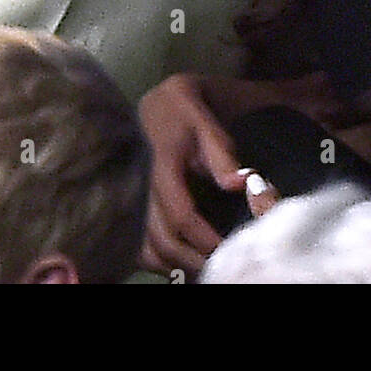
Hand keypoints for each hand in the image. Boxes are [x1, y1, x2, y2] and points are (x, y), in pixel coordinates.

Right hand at [137, 73, 248, 276]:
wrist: (160, 102)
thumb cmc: (186, 111)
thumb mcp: (206, 121)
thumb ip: (221, 153)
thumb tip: (239, 183)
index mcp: (162, 163)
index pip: (181, 214)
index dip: (205, 239)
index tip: (230, 251)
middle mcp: (143, 184)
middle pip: (160, 239)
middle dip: (191, 260)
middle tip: (220, 268)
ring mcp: (134, 195)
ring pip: (145, 246)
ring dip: (172, 264)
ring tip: (201, 268)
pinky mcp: (131, 202)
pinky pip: (136, 241)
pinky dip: (155, 259)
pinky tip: (176, 263)